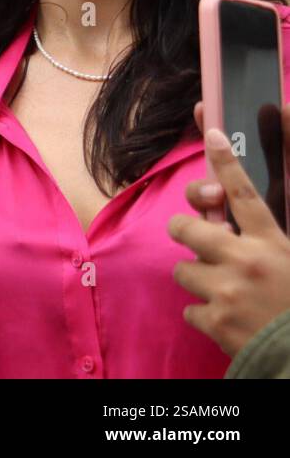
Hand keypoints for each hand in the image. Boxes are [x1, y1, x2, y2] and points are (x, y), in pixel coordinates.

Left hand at [168, 109, 289, 357]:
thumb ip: (268, 239)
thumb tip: (232, 224)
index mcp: (273, 245)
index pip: (245, 194)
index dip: (227, 162)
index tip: (213, 135)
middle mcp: (245, 262)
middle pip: (188, 227)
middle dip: (187, 231)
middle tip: (197, 240)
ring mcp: (226, 292)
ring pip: (183, 270)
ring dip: (199, 280)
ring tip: (226, 292)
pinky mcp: (214, 321)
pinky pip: (190, 309)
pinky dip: (204, 315)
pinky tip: (226, 321)